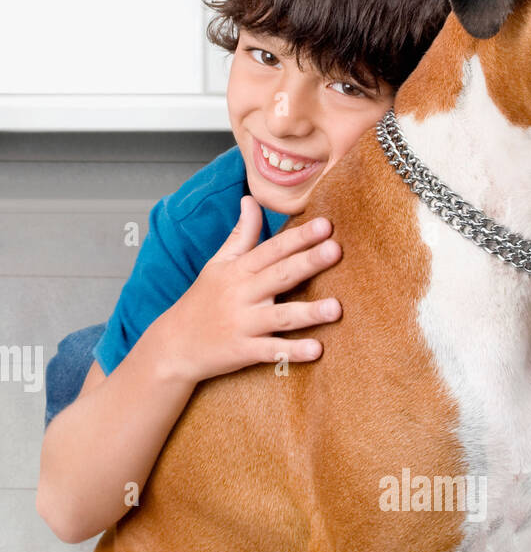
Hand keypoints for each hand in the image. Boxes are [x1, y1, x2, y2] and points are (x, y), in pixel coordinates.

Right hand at [155, 196, 342, 384]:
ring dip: (308, 312)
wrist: (174, 345)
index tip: (326, 225)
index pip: (273, 249)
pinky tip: (317, 349)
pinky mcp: (242, 352)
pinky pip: (271, 351)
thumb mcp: (217, 264)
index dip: (299, 237)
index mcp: (238, 270)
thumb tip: (250, 200)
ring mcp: (243, 324)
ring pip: (280, 316)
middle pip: (279, 275)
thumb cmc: (201, 302)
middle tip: (336, 250)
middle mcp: (242, 294)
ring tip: (336, 309)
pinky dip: (292, 352)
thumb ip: (240, 235)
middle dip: (308, 262)